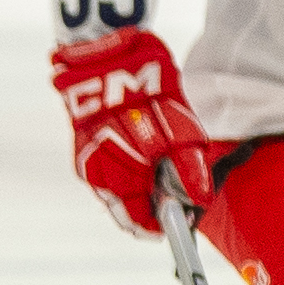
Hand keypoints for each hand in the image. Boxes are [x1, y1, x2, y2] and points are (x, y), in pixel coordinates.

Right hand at [52, 28, 213, 237]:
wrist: (110, 59)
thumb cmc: (149, 96)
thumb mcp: (181, 133)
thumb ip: (189, 171)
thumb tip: (198, 200)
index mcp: (118, 178)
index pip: (138, 222)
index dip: (161, 225)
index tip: (180, 223)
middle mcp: (97, 175)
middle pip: (127, 209)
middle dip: (153, 205)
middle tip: (180, 196)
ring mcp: (88, 160)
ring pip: (119, 191)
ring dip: (142, 187)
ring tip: (165, 172)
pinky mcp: (85, 145)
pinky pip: (111, 171)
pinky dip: (130, 170)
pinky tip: (147, 157)